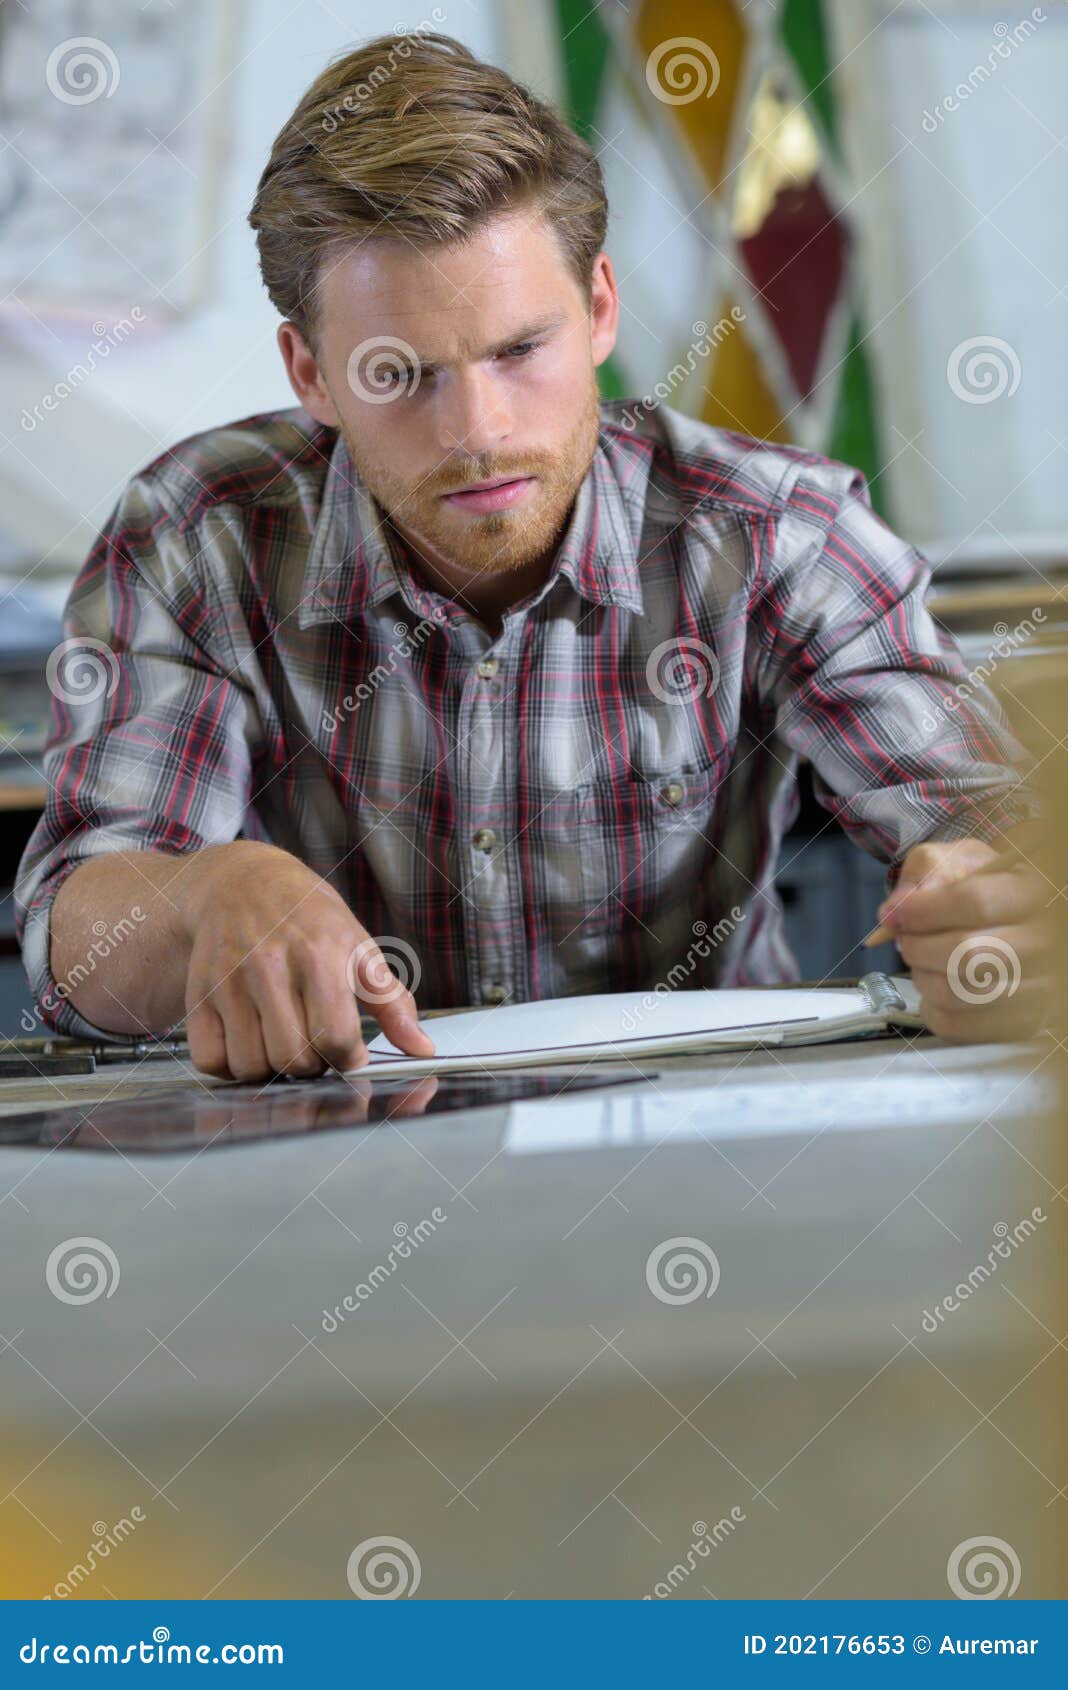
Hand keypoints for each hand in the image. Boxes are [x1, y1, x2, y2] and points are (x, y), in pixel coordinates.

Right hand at [181, 842, 434, 1080]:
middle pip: (294, 1059)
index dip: (348, 1057)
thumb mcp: (358, 947)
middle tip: (314, 1044)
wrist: (242, 883)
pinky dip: (229, 1065)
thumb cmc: (310, 918)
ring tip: (282, 1041)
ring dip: (271, 1068)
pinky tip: (248, 1042)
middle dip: (312, 1065)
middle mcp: (270, 966)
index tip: (348, 1049)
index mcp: (320, 954)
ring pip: (251, 1065)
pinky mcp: (199, 993)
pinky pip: (210, 1060)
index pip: (336, 1038)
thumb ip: (392, 1002)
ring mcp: (229, 980)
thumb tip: (423, 1050)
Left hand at [871, 837, 1050, 1041]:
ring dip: (923, 977)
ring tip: (922, 961)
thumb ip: (925, 873)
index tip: (895, 914)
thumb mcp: (958, 860)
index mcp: (1032, 891)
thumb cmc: (982, 885)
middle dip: (919, 947)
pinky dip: (930, 1008)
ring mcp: (1039, 988)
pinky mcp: (1020, 1023)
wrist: (1011, 916)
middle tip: (906, 940)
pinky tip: (933, 986)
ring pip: (961, 995)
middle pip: (968, 955)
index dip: (924, 911)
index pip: (975, 903)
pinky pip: (958, 1027)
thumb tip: (894, 911)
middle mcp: (1046, 942)